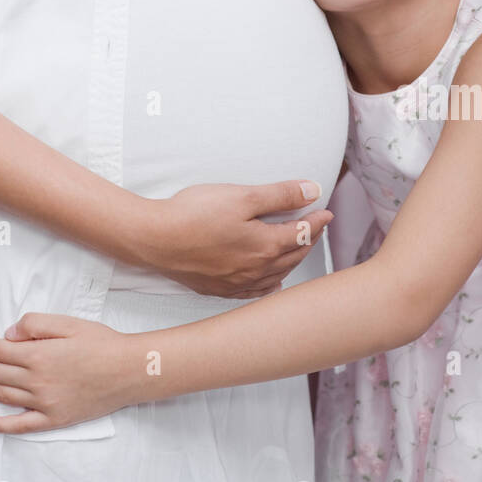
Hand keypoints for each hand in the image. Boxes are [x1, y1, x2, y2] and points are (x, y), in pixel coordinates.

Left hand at [0, 314, 134, 432]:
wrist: (129, 370)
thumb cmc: (101, 343)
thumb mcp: (68, 322)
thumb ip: (35, 324)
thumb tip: (7, 334)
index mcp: (38, 354)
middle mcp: (36, 381)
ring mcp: (43, 404)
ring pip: (1, 395)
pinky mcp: (53, 419)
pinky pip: (19, 425)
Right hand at [135, 180, 332, 297]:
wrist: (156, 239)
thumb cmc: (195, 213)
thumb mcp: (242, 196)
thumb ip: (280, 195)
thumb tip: (312, 191)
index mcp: (265, 246)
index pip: (301, 233)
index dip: (316, 221)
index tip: (326, 212)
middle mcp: (256, 270)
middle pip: (292, 256)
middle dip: (308, 240)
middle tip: (316, 227)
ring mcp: (237, 282)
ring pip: (276, 275)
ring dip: (292, 261)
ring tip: (299, 249)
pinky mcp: (220, 288)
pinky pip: (255, 291)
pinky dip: (269, 283)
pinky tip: (271, 281)